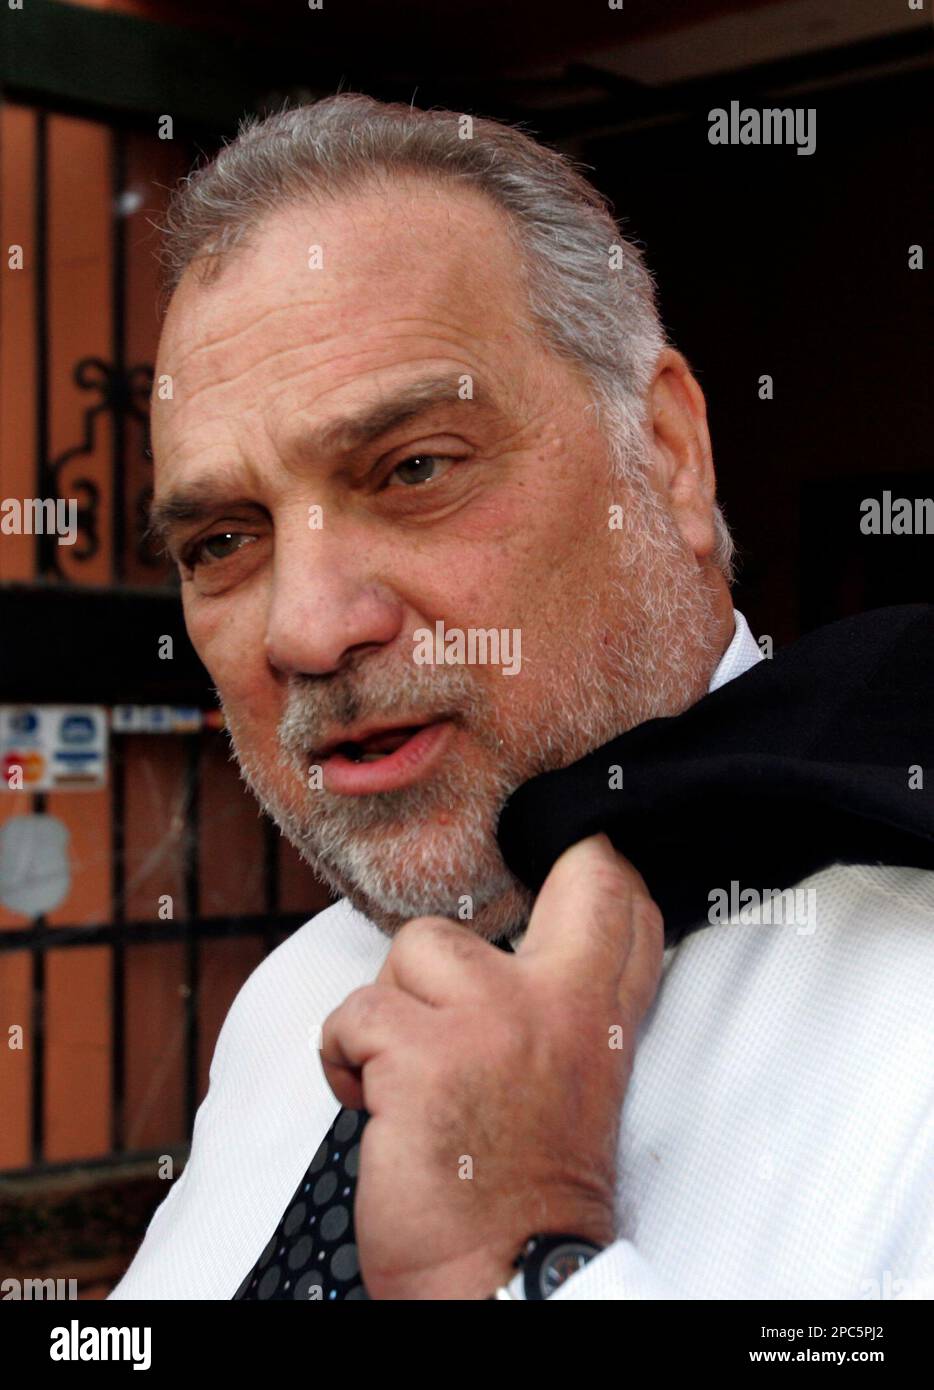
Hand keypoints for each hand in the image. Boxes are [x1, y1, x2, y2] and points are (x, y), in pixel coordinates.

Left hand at [319, 832, 663, 1298]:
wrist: (501, 1280)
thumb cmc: (524, 1189)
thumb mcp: (579, 1084)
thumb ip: (570, 1006)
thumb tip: (529, 945)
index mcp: (596, 1015)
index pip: (620, 896)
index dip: (593, 857)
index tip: (569, 852)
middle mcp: (551, 1002)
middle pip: (541, 882)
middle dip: (504, 909)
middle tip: (459, 990)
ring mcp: (486, 1021)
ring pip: (414, 946)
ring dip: (393, 1007)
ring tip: (406, 1070)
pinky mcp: (419, 1056)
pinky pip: (353, 1015)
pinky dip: (345, 1059)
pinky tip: (375, 1104)